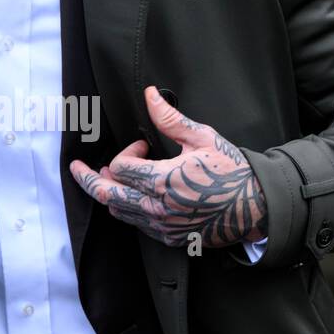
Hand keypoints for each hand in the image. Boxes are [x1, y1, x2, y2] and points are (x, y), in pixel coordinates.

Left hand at [69, 85, 267, 248]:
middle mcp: (158, 208)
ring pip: (120, 212)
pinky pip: (139, 225)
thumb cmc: (232, 169)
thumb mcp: (202, 137)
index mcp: (163, 181)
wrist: (258, 205)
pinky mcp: (170, 238)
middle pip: (107, 195)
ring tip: (109, 179)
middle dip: (88, 179)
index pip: (121, 168)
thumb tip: (150, 94)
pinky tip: (135, 197)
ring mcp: (163, 227)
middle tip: (76, 169)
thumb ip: (170, 119)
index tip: (144, 144)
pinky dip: (130, 209)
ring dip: (111, 194)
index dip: (128, 151)